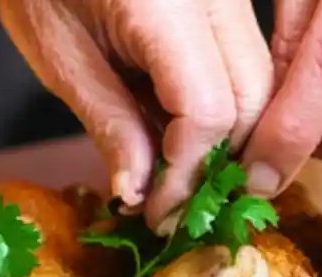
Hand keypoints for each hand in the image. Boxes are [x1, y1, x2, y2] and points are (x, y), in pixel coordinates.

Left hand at [0, 0, 272, 232]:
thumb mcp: (60, 57)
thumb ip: (110, 125)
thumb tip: (142, 194)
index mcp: (165, 6)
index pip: (209, 110)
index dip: (186, 173)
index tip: (155, 211)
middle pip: (253, 102)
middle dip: (216, 166)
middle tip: (169, 206)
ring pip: (261, 87)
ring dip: (225, 143)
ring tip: (173, 177)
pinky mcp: (231, 1)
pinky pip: (248, 67)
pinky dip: (224, 113)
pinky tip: (181, 135)